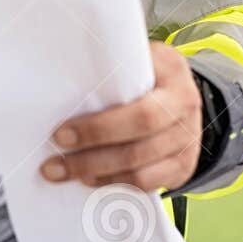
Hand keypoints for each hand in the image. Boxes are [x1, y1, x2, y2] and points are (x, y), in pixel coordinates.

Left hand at [41, 41, 201, 192]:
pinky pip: (146, 184)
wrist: (181, 92)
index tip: (60, 134)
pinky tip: (90, 178)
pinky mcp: (183, 166)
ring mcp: (188, 140)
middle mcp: (185, 106)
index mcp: (171, 72)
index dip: (98, 128)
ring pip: (139, 169)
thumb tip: (60, 87)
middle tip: (54, 162)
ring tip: (64, 172)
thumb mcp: (135, 58)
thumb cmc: (146, 72)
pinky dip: (115, 184)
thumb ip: (109, 70)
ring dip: (96, 174)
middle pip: (137, 144)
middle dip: (90, 156)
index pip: (137, 110)